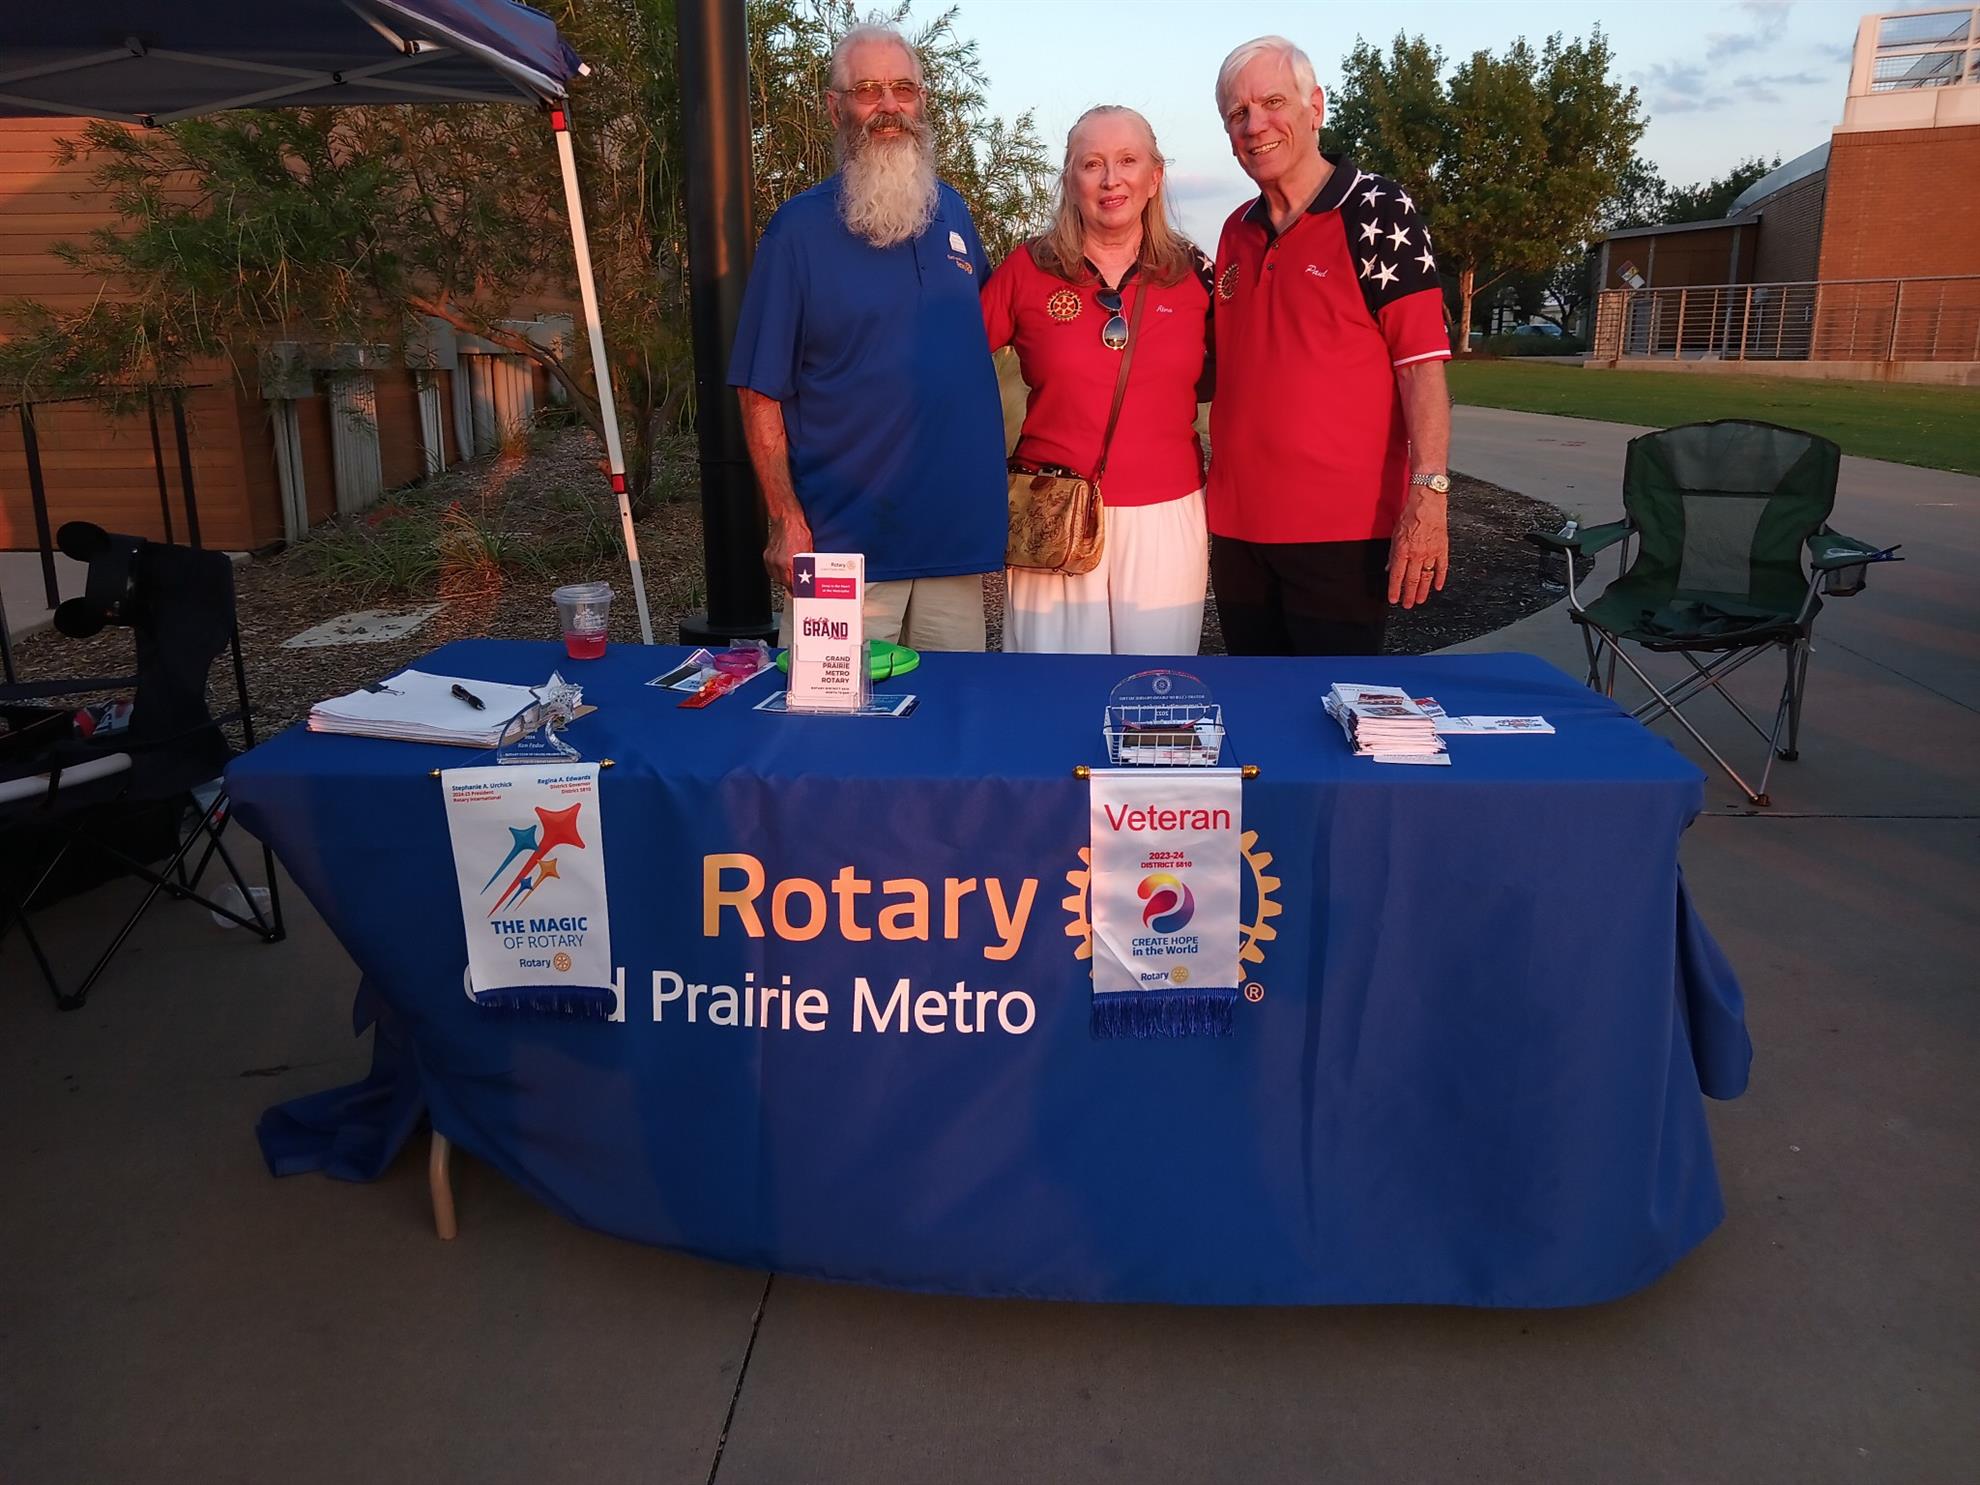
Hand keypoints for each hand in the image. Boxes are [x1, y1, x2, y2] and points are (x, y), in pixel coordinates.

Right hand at [764, 510, 812, 591]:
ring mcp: (771, 560)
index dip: (798, 591)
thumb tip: (811, 577)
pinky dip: (778, 571)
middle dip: (792, 586)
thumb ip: (809, 566)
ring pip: (777, 577)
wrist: (787, 518)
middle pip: (784, 583)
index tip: (802, 594)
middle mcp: (779, 563)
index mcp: (790, 563)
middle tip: (799, 587)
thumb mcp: (810, 550)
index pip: (793, 586)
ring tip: (792, 577)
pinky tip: (784, 569)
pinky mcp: (767, 556)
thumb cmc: (799, 530)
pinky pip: (772, 570)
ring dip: (785, 579)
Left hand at [1386, 487, 1449, 608]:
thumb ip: (1393, 553)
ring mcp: (1431, 553)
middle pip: (1412, 580)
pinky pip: (1442, 567)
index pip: (1397, 576)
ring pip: (1427, 577)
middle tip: (1408, 605)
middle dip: (1409, 595)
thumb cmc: (1410, 514)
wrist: (1428, 501)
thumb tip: (1390, 568)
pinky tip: (1438, 587)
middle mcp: (1417, 554)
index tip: (1393, 600)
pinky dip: (1441, 578)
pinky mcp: (1443, 548)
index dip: (1395, 590)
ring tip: (1420, 600)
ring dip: (1423, 590)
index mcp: (1403, 550)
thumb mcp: (1395, 533)